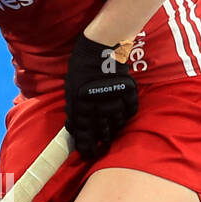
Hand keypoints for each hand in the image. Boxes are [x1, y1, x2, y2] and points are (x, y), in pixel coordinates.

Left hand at [64, 30, 138, 161]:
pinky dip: (126, 116)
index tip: (88, 154)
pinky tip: (122, 117)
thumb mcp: (71, 87)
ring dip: (114, 129)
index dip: (86, 146)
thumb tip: (75, 128)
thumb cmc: (82, 66)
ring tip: (111, 132)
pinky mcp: (128, 92)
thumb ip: (74, 108)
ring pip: (116, 122)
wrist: (101, 46)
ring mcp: (114, 98)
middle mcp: (97, 103)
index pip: (84, 132)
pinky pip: (129, 111)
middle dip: (101, 139)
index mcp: (81, 103)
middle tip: (102, 144)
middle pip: (102, 130)